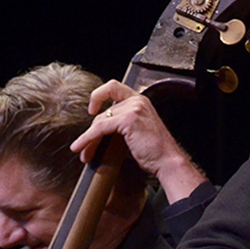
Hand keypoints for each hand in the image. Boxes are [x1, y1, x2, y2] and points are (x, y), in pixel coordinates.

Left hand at [69, 80, 205, 202]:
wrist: (168, 161)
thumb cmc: (156, 152)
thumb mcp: (138, 130)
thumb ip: (122, 123)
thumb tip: (99, 130)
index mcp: (141, 101)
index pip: (113, 87)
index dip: (98, 95)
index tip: (92, 110)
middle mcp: (137, 101)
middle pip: (103, 112)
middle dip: (90, 132)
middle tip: (85, 146)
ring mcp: (133, 109)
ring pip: (99, 121)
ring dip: (88, 139)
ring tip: (84, 153)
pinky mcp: (128, 120)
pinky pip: (99, 128)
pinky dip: (87, 139)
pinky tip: (81, 147)